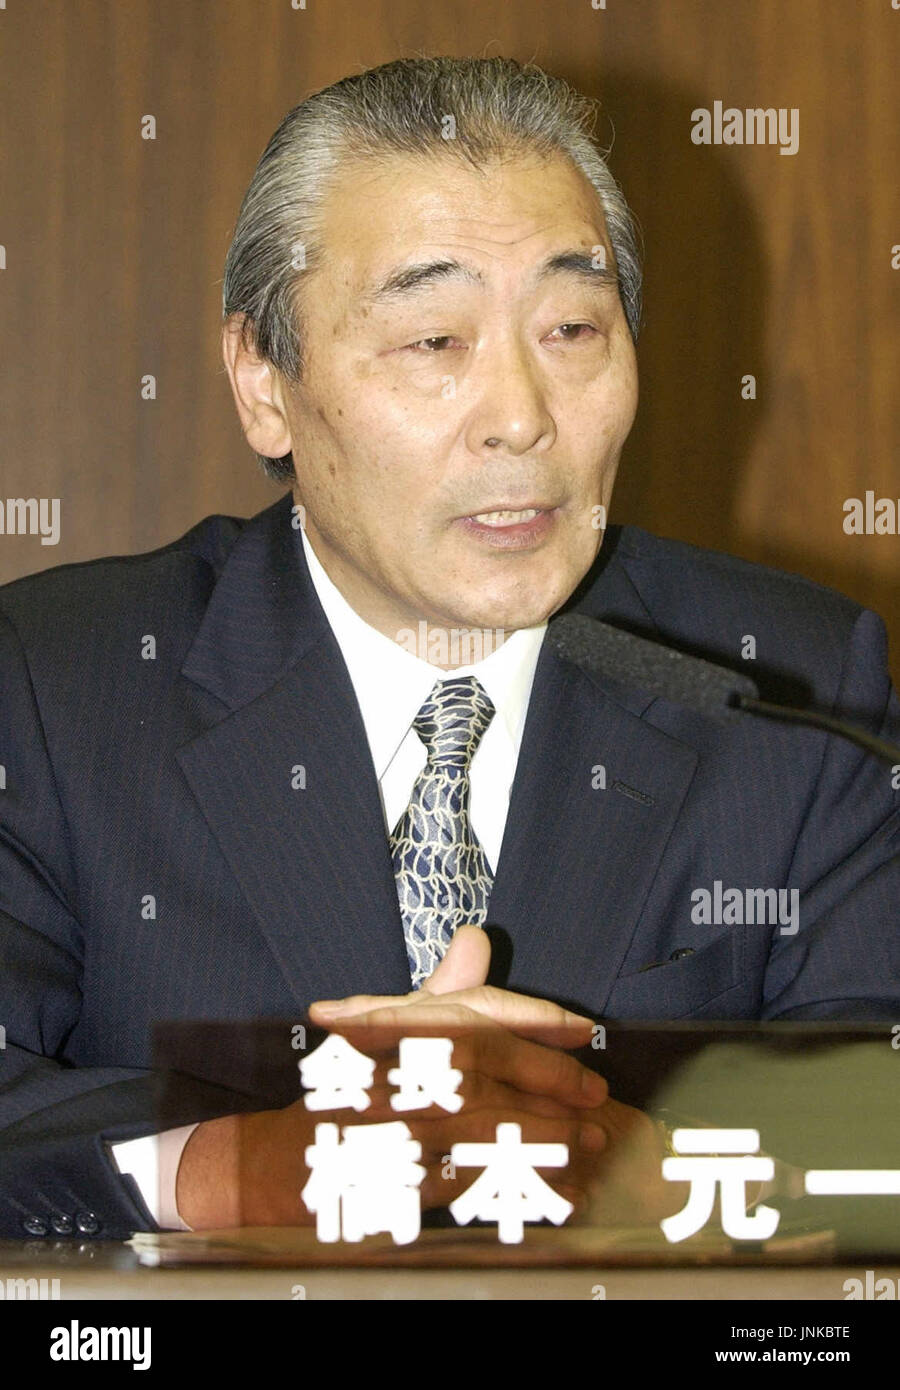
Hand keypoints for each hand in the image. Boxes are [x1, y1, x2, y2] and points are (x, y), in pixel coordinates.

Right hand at [312, 930, 688, 1228]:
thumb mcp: (387, 1027)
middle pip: (487, 1069)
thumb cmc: (347, 1086)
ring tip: (590, 1143)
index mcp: (401, 1030)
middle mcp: (397, 1071)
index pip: (479, 1015)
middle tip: (598, 1097)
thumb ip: (443, 991)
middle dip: (550, 1082)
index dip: (536, 1021)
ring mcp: (397, 1127)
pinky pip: (475, 1182)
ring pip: (486, 1127)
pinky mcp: (400, 1182)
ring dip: (546, 1136)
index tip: (583, 1032)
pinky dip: (523, 1186)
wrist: (283, 1158)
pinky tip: (561, 1192)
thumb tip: (477, 939)